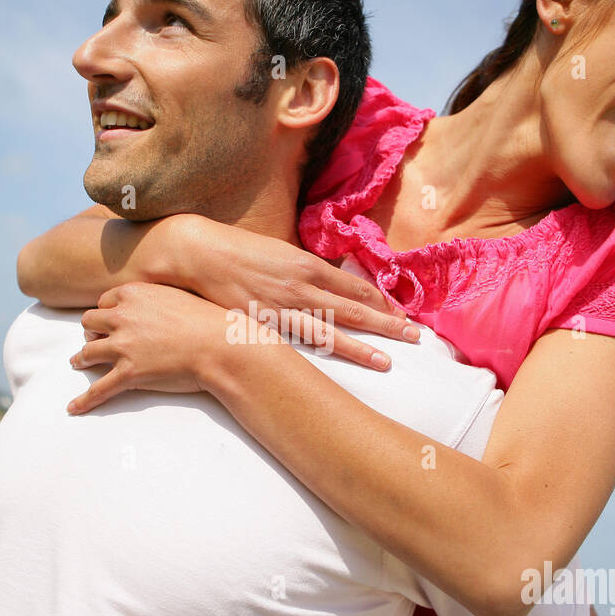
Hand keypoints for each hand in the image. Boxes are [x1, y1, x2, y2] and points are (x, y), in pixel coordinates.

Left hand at [67, 282, 236, 413]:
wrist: (219, 345)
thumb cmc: (208, 320)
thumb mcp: (178, 295)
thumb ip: (156, 298)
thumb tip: (155, 306)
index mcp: (133, 294)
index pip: (104, 302)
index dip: (105, 312)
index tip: (106, 320)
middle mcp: (122, 317)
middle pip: (90, 322)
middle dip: (91, 332)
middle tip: (94, 340)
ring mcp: (122, 346)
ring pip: (88, 352)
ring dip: (81, 359)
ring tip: (77, 363)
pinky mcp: (128, 373)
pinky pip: (99, 389)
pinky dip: (85, 400)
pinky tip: (74, 408)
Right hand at [171, 214, 420, 369]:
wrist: (198, 252)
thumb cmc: (238, 251)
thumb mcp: (278, 253)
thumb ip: (303, 269)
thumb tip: (324, 281)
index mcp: (307, 264)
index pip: (354, 286)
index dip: (381, 302)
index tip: (401, 314)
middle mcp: (302, 284)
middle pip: (354, 307)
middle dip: (387, 323)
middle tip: (416, 337)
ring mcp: (283, 306)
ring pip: (332, 329)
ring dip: (363, 346)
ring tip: (387, 362)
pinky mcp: (263, 323)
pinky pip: (298, 341)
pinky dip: (322, 352)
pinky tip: (336, 363)